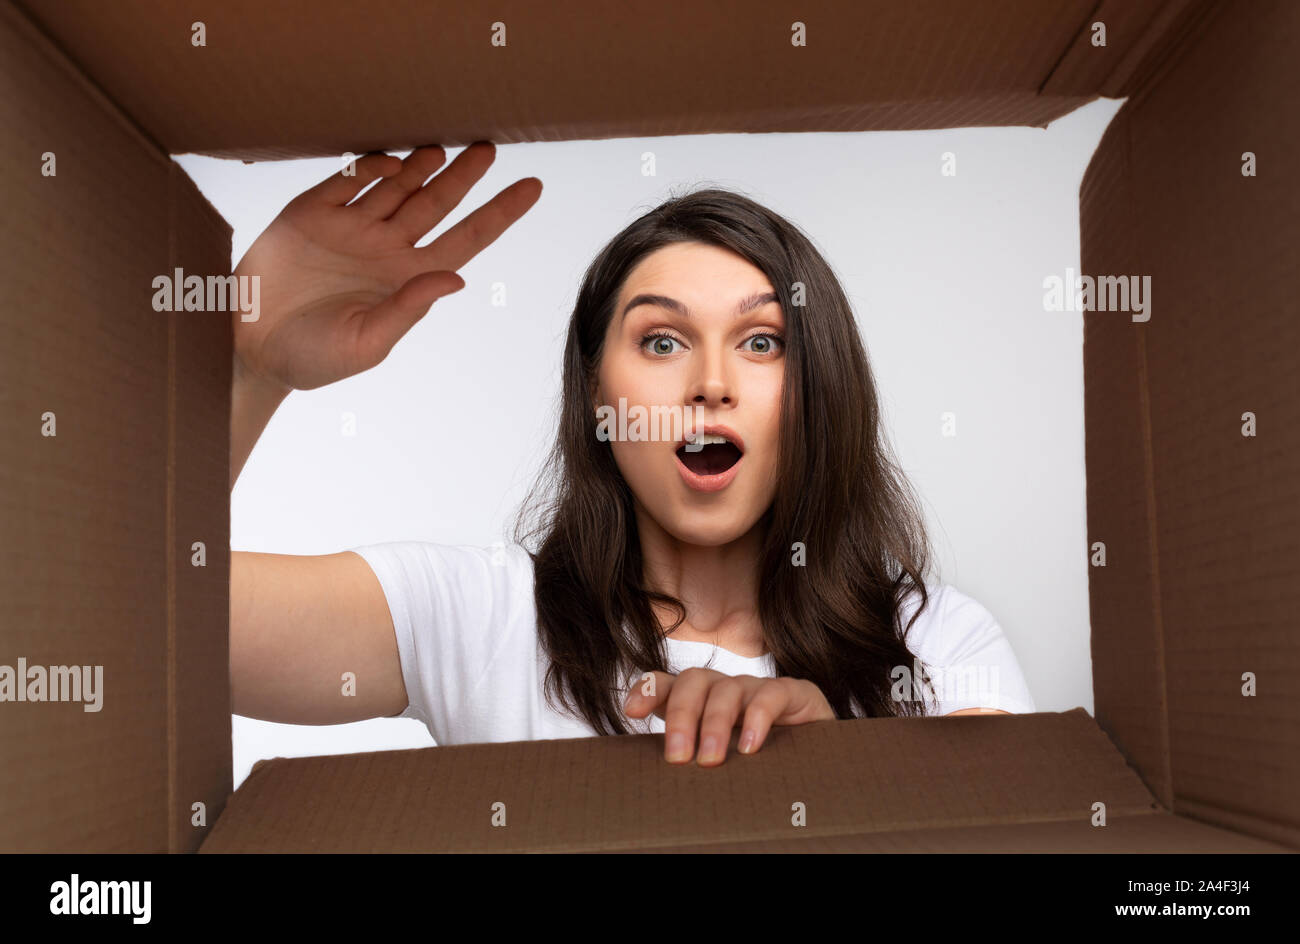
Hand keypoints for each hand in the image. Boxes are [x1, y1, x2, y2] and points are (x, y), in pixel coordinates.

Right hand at [232, 141, 541, 392]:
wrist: (247, 349)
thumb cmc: (311, 358)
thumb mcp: (366, 343)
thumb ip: (409, 308)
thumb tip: (456, 278)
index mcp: (407, 280)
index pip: (466, 239)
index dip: (499, 214)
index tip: (533, 187)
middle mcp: (385, 249)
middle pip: (437, 203)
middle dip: (464, 175)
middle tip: (489, 145)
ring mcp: (350, 227)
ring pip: (397, 185)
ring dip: (422, 165)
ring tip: (446, 146)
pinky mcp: (311, 212)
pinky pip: (350, 179)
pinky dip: (372, 166)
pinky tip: (393, 161)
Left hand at [624, 668, 835, 765]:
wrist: (822, 768)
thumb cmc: (763, 770)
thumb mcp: (722, 767)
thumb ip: (695, 765)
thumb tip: (662, 800)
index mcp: (702, 703)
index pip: (669, 685)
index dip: (649, 691)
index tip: (631, 712)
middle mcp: (727, 689)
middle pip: (693, 682)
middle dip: (681, 716)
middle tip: (678, 757)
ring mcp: (759, 688)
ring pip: (727, 689)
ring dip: (715, 724)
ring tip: (711, 759)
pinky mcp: (795, 692)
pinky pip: (772, 694)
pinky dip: (758, 717)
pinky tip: (750, 746)